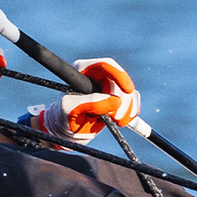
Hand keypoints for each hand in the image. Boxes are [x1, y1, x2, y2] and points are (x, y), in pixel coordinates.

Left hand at [26, 57, 140, 142]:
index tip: (128, 90)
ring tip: (115, 122)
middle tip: (114, 117)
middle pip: (119, 82)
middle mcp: (98, 75)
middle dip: (121, 101)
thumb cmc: (63, 117)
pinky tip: (123, 121)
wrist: (68, 131)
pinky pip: (133, 101)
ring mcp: (109, 87)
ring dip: (126, 109)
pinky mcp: (118, 98)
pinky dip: (131, 113)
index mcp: (83, 70)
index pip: (105, 65)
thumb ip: (90, 103)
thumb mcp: (70, 109)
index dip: (119, 75)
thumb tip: (115, 102)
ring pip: (129, 93)